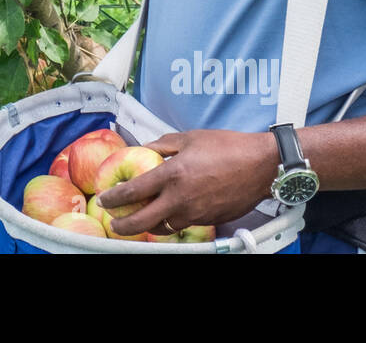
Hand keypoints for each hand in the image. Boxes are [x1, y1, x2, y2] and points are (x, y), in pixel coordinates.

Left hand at [95, 130, 280, 236]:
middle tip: (114, 222)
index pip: (133, 192)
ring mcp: (196, 214)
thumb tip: (143, 150)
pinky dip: (172, 222)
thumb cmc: (226, 146)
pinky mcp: (209, 221)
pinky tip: (169, 213)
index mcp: (172, 175)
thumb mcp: (189, 137)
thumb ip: (162, 145)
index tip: (103, 199)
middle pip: (142, 221)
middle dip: (123, 225)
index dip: (113, 198)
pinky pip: (183, 225)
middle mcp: (180, 199)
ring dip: (149, 225)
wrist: (262, 165)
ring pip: (163, 227)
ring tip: (141, 218)